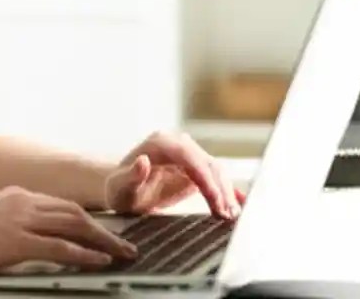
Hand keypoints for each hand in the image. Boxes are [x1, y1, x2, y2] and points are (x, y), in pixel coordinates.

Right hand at [0, 186, 137, 275]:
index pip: (63, 204)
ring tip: (121, 253)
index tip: (107, 232)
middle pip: (75, 211)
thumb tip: (39, 242)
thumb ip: (15, 224)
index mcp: (17, 194)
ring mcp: (18, 219)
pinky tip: (98, 261)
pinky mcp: (13, 240)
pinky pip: (58, 246)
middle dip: (104, 229)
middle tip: (125, 244)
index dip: (89, 219)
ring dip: (103, 240)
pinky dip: (83, 254)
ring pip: (73, 225)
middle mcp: (22, 200)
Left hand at [104, 132, 245, 218]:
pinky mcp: (197, 169)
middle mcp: (179, 144)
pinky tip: (240, 205)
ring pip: (216, 171)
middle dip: (220, 189)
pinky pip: (216, 178)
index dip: (204, 177)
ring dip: (226, 193)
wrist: (124, 192)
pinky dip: (228, 191)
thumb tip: (143, 161)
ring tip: (232, 216)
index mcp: (160, 142)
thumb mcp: (120, 186)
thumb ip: (131, 176)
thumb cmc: (119, 189)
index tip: (214, 200)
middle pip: (207, 164)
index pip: (189, 156)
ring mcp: (190, 155)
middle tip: (227, 214)